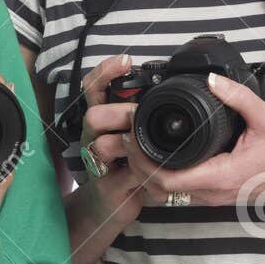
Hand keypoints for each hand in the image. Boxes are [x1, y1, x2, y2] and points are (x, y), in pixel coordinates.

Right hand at [75, 52, 167, 231]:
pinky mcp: (108, 185)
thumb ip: (141, 114)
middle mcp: (94, 138)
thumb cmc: (125, 164)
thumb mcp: (132, 135)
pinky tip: (155, 174)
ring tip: (146, 147)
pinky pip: (124, 176)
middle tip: (139, 117)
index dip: (106, 72)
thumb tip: (170, 88)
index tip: (125, 61)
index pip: (93, 88)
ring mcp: (98, 162)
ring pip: (101, 146)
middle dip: (120, 114)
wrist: (110, 203)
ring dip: (128, 145)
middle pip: (94, 115)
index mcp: (102, 121)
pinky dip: (142, 173)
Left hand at [122, 70, 264, 206]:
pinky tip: (160, 156)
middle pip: (159, 187)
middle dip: (138, 164)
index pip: (166, 178)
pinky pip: (181, 191)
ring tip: (140, 144)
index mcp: (221, 175)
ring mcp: (213, 197)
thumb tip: (211, 79)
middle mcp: (212, 192)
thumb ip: (237, 97)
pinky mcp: (215, 196)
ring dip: (148, 172)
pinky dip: (163, 177)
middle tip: (130, 137)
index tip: (134, 136)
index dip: (143, 160)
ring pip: (167, 193)